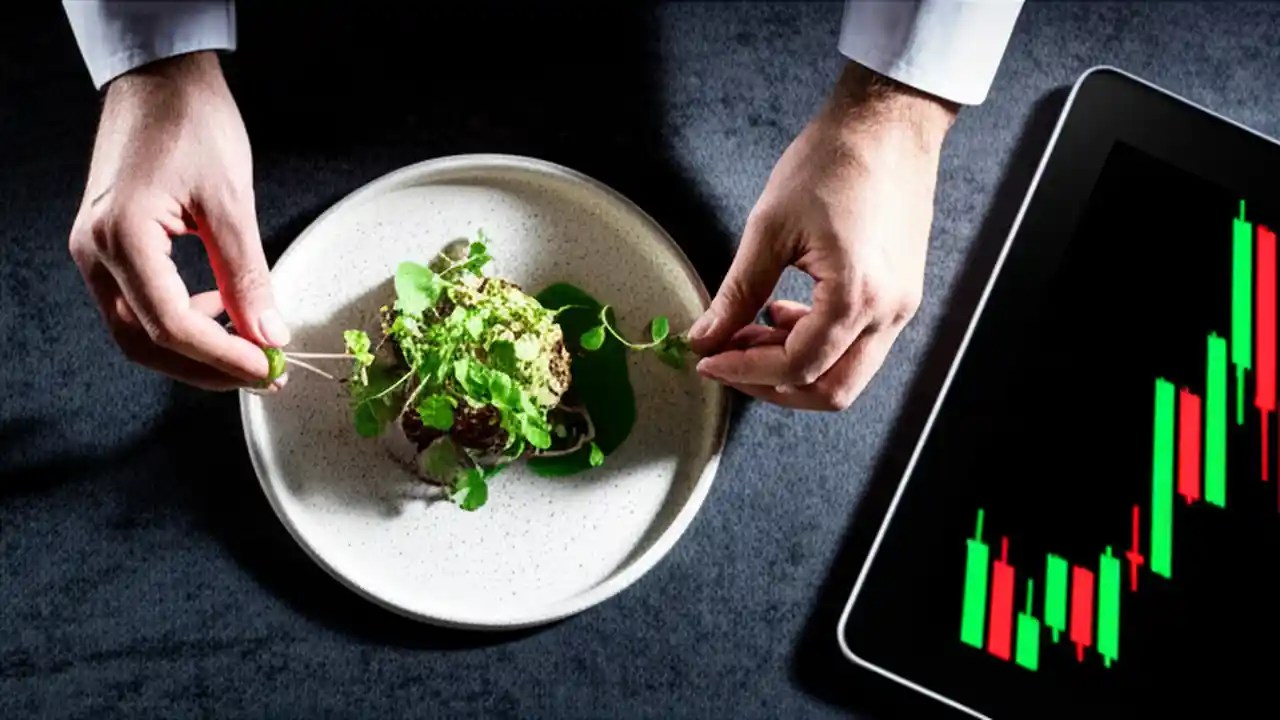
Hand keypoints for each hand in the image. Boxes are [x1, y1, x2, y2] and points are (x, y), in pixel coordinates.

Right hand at [68, 51, 287, 390]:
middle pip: (145, 343)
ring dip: (194, 351)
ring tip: (250, 347)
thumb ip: (248, 275)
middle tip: (264, 374)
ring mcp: (96, 252)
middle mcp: (96, 252)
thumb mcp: (231, 200)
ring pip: (138, 332)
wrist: (160, 78)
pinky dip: (181, 323)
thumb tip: (270, 333)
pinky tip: (220, 311)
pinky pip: (139, 306)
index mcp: (122, 237)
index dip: (224, 358)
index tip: (270, 368)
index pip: (172, 326)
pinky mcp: (108, 248)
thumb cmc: (191, 122)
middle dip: (207, 368)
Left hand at [688, 63, 956, 410]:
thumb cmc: (832, 161)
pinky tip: (783, 314)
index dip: (744, 371)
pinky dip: (817, 347)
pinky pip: (859, 347)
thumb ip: (737, 292)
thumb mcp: (769, 227)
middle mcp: (889, 312)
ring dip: (794, 368)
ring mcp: (901, 307)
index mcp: (857, 295)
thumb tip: (704, 337)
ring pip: (847, 375)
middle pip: (830, 391)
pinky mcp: (901, 296)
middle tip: (727, 360)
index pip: (795, 366)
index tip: (706, 360)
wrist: (888, 124)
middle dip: (772, 386)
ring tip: (750, 333)